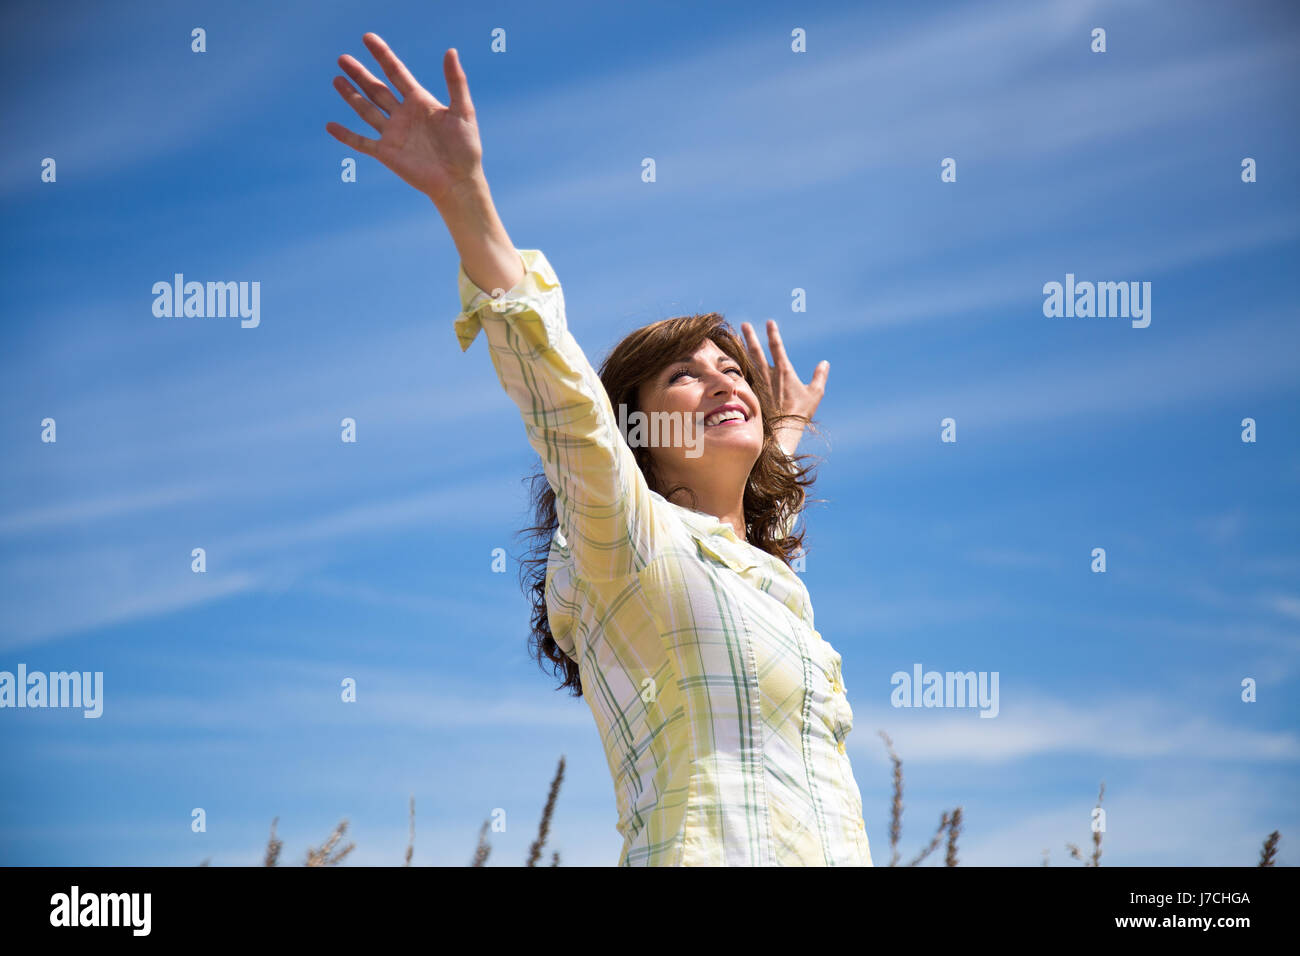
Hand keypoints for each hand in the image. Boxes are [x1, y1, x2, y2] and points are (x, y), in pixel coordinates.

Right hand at [326, 34, 482, 204]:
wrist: (459, 181)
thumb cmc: (466, 148)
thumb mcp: (463, 111)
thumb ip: (456, 82)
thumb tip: (451, 51)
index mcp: (420, 102)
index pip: (396, 73)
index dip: (382, 55)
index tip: (367, 38)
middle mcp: (403, 115)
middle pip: (377, 89)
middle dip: (360, 74)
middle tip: (342, 58)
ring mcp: (393, 134)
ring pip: (366, 110)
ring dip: (351, 96)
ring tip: (336, 79)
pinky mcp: (387, 154)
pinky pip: (362, 143)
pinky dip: (346, 135)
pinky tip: (330, 126)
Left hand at [741, 319, 828, 454]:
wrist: (782, 431)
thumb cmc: (800, 412)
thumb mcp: (815, 394)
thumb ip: (820, 377)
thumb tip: (825, 363)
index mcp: (783, 370)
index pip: (776, 346)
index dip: (773, 333)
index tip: (769, 322)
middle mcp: (768, 374)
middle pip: (756, 350)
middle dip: (750, 336)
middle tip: (743, 325)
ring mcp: (757, 384)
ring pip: (747, 362)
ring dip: (741, 350)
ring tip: (734, 339)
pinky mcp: (751, 393)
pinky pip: (743, 377)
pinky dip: (737, 368)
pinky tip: (730, 364)